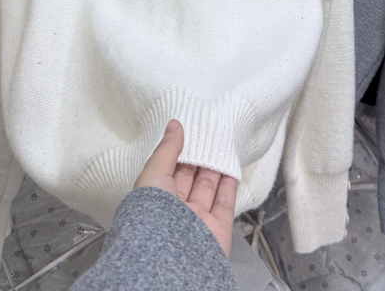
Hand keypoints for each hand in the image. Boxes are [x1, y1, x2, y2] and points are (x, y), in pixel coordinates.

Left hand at [134, 119, 237, 256]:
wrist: (169, 259)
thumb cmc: (151, 219)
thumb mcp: (153, 175)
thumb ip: (166, 150)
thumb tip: (174, 125)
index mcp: (155, 200)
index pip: (169, 171)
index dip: (179, 152)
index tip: (190, 132)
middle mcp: (175, 212)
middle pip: (191, 179)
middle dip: (200, 158)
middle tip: (208, 135)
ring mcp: (197, 221)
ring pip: (209, 189)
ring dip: (216, 167)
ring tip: (222, 144)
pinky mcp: (217, 229)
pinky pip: (225, 203)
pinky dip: (230, 185)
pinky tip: (232, 167)